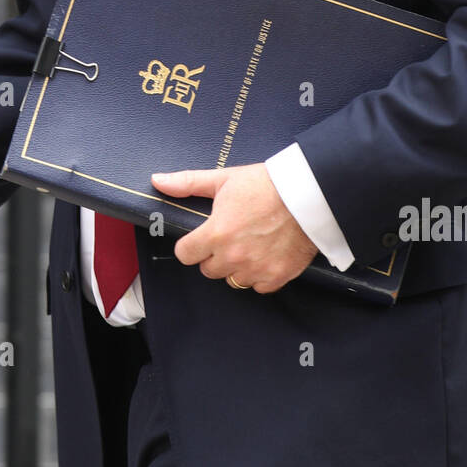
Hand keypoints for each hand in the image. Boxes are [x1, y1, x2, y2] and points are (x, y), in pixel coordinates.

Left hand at [152, 163, 317, 293]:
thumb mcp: (224, 179)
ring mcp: (255, 269)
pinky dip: (259, 275)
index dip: (191, 245)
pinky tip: (265, 256)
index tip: (201, 238)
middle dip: (214, 255)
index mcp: (215, 234)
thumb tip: (158, 180)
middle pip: (208, 270)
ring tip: (248, 245)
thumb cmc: (266, 184)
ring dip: (236, 266)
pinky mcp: (277, 276)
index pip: (186, 254)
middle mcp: (233, 256)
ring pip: (232, 280)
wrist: (309, 193)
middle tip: (229, 237)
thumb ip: (187, 183)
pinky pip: (258, 287)